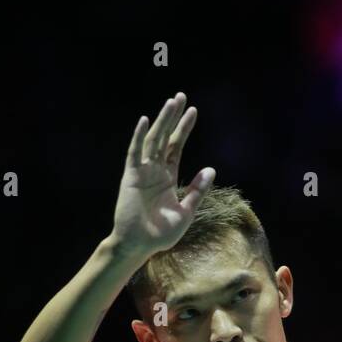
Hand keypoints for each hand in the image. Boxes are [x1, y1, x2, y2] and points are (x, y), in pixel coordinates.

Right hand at [109, 92, 214, 261]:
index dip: (184, 128)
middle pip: (165, 137)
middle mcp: (155, 170)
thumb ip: (197, 191)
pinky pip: (134, 153)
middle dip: (173, 117)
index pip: (177, 146)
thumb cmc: (161, 234)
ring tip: (171, 102)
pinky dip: (138, 137)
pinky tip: (146, 121)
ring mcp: (142, 172)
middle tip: (181, 96)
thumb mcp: (186, 212)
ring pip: (153, 140)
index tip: (193, 111)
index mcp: (168, 177)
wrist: (140, 246)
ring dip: (162, 121)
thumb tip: (211, 168)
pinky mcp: (131, 177)